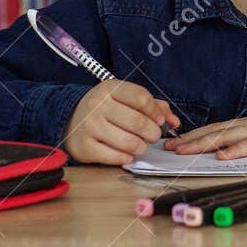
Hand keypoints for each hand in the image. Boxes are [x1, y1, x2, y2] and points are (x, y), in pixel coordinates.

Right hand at [63, 80, 178, 164]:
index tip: (159, 121)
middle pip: (138, 122)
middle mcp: (97, 105)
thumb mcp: (127, 99)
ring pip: (129, 142)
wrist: (71, 119)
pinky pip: (115, 157)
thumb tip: (175, 122)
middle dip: (153, 133)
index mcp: (110, 89)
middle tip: (153, 136)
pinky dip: (127, 157)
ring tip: (141, 145)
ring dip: (142, 147)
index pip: (142, 98)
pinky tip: (127, 154)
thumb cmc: (107, 109)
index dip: (156, 112)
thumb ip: (154, 106)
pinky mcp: (84, 147)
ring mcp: (89, 126)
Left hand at [165, 105, 246, 159]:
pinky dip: (237, 151)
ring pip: (228, 136)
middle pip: (216, 131)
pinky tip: (223, 156)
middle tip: (170, 147)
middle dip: (191, 140)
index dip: (193, 135)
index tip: (174, 142)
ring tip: (186, 151)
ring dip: (205, 143)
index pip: (214, 128)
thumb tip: (224, 150)